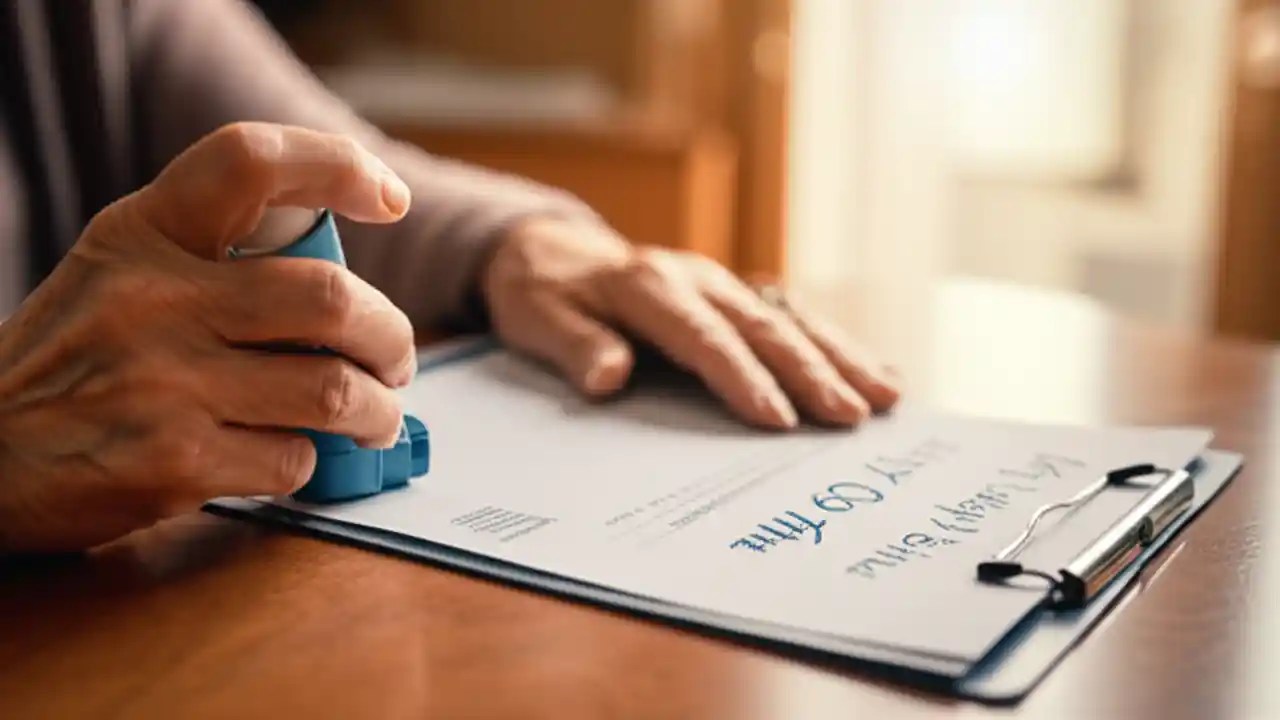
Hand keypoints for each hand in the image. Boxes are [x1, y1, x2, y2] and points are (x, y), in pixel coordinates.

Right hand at [0, 123, 415, 552]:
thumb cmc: (73, 362)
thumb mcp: (119, 276)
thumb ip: (212, 261)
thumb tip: (342, 285)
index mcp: (142, 235)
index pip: (250, 163)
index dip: (337, 166)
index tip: (388, 198)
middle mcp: (154, 300)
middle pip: (330, 298)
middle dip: (390, 336)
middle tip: (394, 359)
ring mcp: (163, 383)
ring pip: (332, 388)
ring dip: (375, 411)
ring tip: (374, 417)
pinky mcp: (173, 461)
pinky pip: (292, 458)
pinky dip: (309, 462)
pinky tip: (288, 457)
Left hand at [483, 218, 899, 428]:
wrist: (551, 250)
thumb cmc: (543, 292)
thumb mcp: (537, 318)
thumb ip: (575, 347)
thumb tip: (611, 378)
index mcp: (647, 285)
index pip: (702, 338)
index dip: (742, 377)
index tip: (777, 419)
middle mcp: (695, 279)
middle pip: (762, 328)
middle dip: (811, 372)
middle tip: (851, 417)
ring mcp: (721, 284)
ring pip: (790, 319)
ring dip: (840, 357)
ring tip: (888, 394)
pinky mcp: (734, 295)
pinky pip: (792, 318)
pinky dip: (834, 345)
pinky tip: (878, 370)